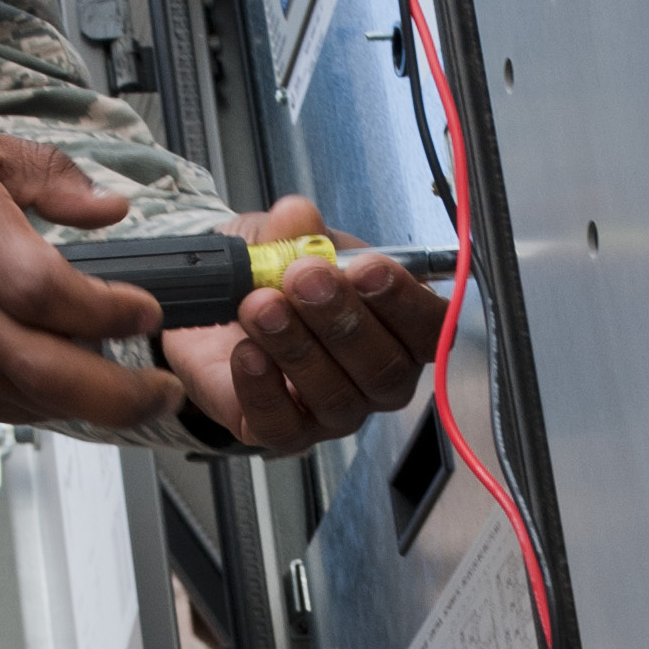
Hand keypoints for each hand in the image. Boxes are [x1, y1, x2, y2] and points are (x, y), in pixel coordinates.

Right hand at [0, 127, 181, 438]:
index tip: (146, 308)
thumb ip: (41, 172)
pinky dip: (42, 407)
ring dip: (92, 410)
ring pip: (29, 404)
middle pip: (49, 373)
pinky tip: (68, 389)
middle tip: (164, 389)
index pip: (49, 290)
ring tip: (134, 395)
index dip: (110, 310)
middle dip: (124, 396)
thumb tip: (110, 206)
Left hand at [163, 195, 443, 450]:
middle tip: (304, 280)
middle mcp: (375, 375)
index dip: (405, 303)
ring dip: (298, 348)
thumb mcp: (286, 240)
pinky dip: (262, 389)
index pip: (431, 329)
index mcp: (397, 325)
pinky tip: (247, 354)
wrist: (217, 306)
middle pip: (386, 370)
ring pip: (336, 397)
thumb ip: (297, 231)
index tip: (368, 269)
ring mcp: (333, 410)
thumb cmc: (273, 276)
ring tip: (261, 306)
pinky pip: (282, 425)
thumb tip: (297, 216)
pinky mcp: (282, 431)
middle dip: (344, 321)